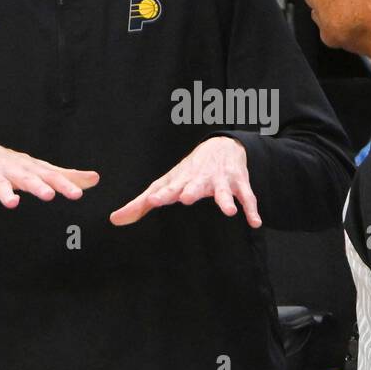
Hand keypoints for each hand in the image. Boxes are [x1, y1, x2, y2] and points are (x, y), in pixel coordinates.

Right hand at [0, 136, 98, 209]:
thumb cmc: (10, 165)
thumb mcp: (37, 169)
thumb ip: (64, 176)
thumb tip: (95, 179)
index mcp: (30, 168)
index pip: (50, 176)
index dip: (64, 185)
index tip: (78, 194)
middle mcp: (13, 168)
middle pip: (26, 178)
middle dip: (37, 186)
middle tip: (49, 195)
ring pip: (0, 183)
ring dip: (5, 193)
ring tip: (12, 203)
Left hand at [110, 136, 260, 227]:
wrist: (221, 146)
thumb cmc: (188, 172)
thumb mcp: (165, 185)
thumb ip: (141, 205)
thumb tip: (114, 220)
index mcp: (180, 180)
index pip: (168, 187)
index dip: (161, 194)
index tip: (153, 200)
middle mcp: (199, 179)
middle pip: (195, 185)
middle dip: (191, 190)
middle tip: (186, 198)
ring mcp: (220, 180)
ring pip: (223, 190)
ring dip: (225, 199)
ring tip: (228, 211)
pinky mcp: (239, 183)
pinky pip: (247, 197)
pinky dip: (251, 209)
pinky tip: (255, 223)